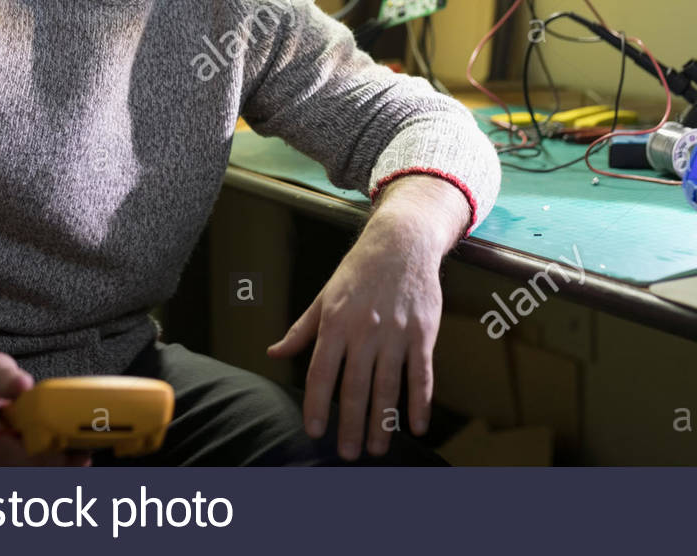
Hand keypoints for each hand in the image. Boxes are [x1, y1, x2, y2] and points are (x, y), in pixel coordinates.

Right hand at [0, 337, 90, 466]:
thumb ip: (5, 377)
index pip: (2, 450)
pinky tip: (51, 466)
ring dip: (40, 475)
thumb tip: (25, 386)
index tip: (68, 453)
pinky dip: (26, 475)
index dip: (38, 457)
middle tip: (82, 458)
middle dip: (47, 471)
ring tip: (73, 461)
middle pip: (6, 474)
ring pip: (4, 481)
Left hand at [267, 174, 469, 459]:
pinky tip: (417, 426)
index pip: (322, 372)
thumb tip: (273, 354)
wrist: (401, 242)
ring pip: (388, 386)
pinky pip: (421, 374)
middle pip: (355, 386)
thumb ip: (301, 330)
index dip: (317, 404)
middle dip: (351, 423)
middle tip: (348, 453)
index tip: (315, 430)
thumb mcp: (324, 296)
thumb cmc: (359, 271)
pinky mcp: (423, 332)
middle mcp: (364, 330)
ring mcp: (395, 332)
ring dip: (383, 421)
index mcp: (335, 323)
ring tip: (377, 448)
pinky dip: (420, 402)